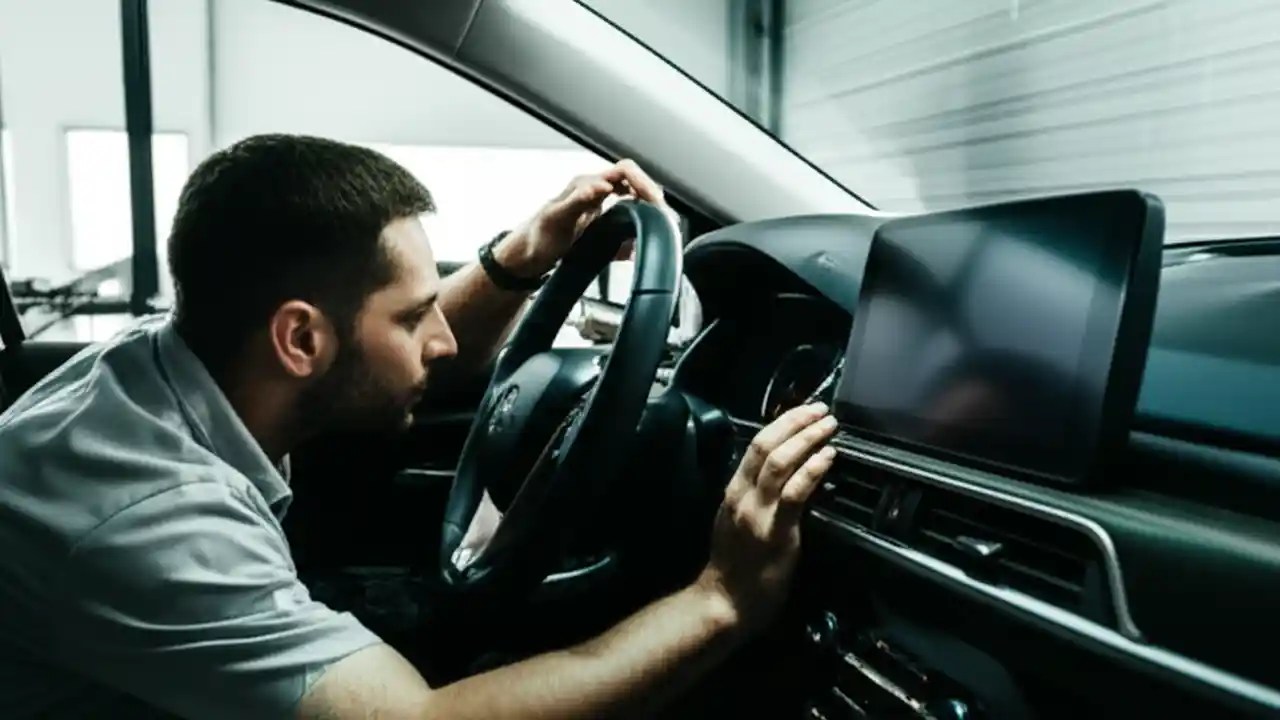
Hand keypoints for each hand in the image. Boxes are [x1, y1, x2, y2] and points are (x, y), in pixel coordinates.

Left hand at [494, 159, 668, 276]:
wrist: (526, 257)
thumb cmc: (537, 238)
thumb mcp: (557, 219)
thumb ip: (579, 200)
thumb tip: (602, 185)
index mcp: (587, 185)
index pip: (626, 170)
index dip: (643, 182)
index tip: (655, 202)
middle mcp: (595, 191)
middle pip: (634, 182)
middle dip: (652, 196)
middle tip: (664, 218)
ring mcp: (599, 205)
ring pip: (634, 198)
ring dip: (649, 209)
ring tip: (660, 226)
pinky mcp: (599, 221)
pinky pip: (626, 216)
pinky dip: (638, 226)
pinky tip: (641, 240)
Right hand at [695, 402, 837, 631]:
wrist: (725, 603)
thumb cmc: (736, 566)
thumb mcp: (737, 521)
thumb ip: (756, 496)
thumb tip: (784, 473)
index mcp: (734, 491)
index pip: (755, 445)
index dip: (781, 423)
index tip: (802, 410)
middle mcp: (742, 495)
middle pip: (766, 444)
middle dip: (795, 421)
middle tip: (820, 409)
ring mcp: (758, 512)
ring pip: (780, 462)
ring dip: (808, 438)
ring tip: (829, 426)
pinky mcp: (776, 531)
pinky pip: (795, 492)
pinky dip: (813, 469)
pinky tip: (828, 457)